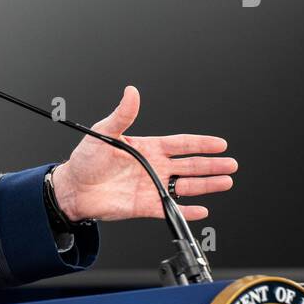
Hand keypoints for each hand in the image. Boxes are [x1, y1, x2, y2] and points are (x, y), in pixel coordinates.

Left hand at [51, 86, 237, 222]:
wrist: (72, 188)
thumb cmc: (85, 160)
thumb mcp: (104, 133)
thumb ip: (122, 115)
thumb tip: (131, 92)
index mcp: (147, 148)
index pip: (181, 144)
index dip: (201, 144)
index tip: (220, 144)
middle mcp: (153, 167)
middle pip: (190, 165)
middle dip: (212, 165)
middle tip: (231, 164)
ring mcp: (151, 187)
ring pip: (186, 186)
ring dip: (206, 185)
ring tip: (226, 182)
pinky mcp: (145, 206)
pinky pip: (170, 209)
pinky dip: (186, 211)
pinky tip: (201, 210)